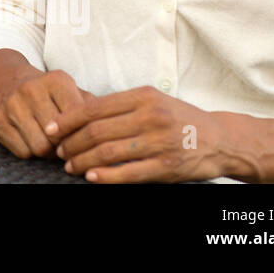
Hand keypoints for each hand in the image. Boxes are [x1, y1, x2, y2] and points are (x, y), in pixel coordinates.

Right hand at [0, 68, 93, 158]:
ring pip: (40, 147)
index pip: (77, 118)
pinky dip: (30, 152)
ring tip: (50, 143)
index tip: (83, 138)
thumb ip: (93, 111)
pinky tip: (32, 139)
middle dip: (65, 146)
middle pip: (58, 137)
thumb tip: (106, 134)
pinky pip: (22, 152)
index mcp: (56, 80)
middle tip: (66, 144)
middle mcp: (31, 88)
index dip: (83, 134)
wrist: (11, 81)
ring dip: (48, 152)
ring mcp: (11, 104)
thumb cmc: (50, 95)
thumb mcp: (73, 93)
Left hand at [46, 86, 227, 182]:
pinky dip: (106, 176)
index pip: (94, 108)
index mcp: (143, 96)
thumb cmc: (179, 118)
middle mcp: (151, 116)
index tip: (51, 129)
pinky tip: (91, 177)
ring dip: (83, 161)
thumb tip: (78, 116)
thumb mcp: (153, 100)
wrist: (221, 139)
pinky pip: (129, 173)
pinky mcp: (168, 167)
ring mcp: (160, 142)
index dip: (68, 120)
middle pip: (97, 131)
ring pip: (108, 152)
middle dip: (71, 143)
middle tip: (59, 151)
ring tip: (71, 166)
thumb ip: (120, 106)